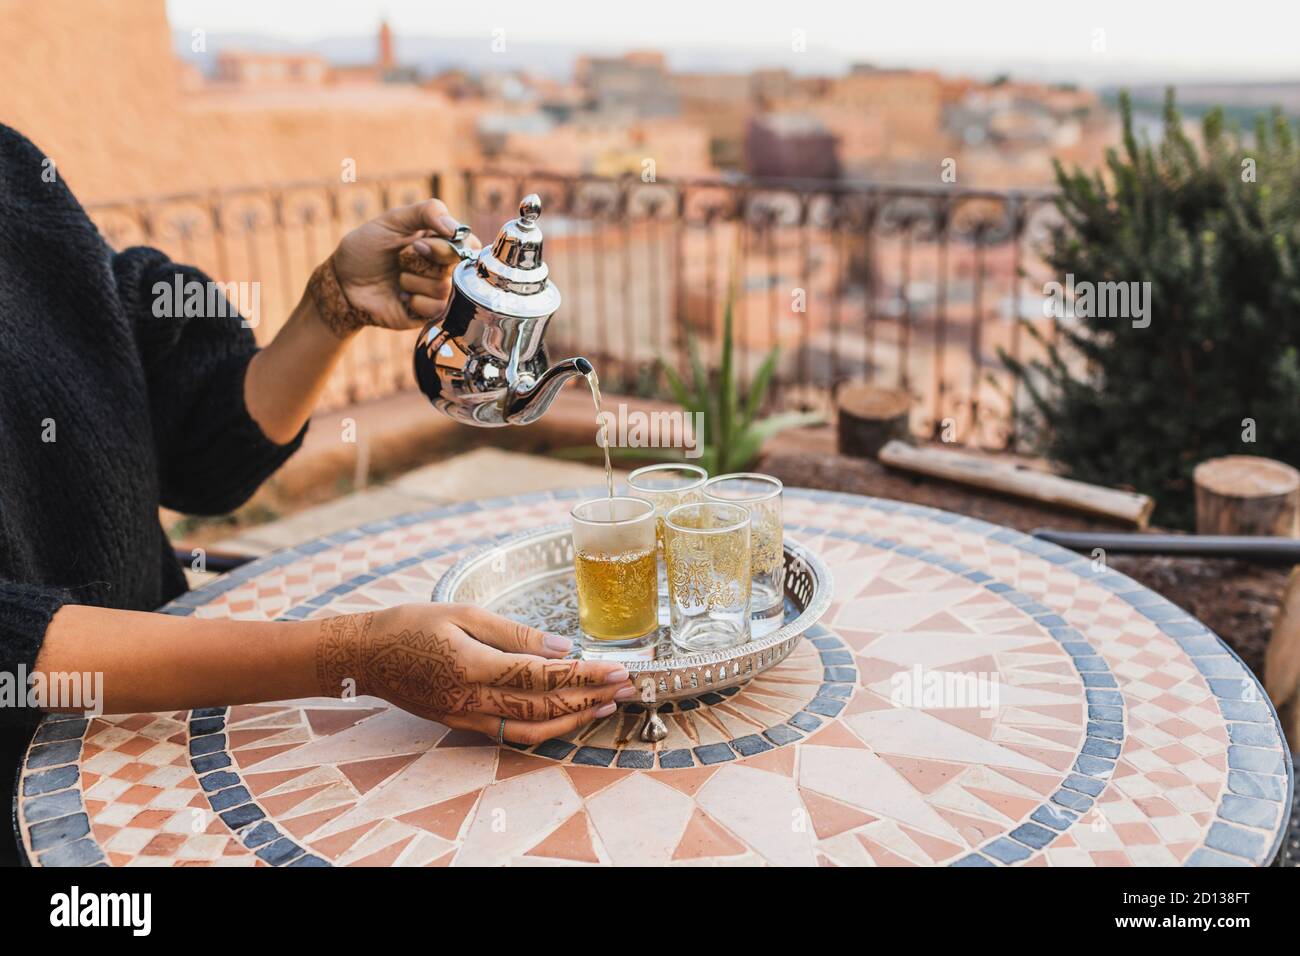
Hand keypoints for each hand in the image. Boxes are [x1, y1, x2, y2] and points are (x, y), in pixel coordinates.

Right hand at [314, 603, 635, 744]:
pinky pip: (513, 734)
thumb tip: (563, 646)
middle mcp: (472, 700)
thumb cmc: (410, 625)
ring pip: (532, 730)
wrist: (365, 656)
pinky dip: (546, 729)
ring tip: (606, 706)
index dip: (583, 674)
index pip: (541, 676)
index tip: (615, 668)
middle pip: (543, 708)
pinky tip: (568, 716)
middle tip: (626, 687)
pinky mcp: (463, 725)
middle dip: (590, 698)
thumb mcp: (463, 614)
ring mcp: (467, 718)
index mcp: (473, 667)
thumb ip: (515, 633)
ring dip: (574, 720)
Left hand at [327, 199, 481, 331]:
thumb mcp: (392, 220)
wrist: (342, 283)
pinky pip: (436, 307)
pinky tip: (400, 297)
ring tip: (397, 279)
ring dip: (413, 281)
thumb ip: (427, 212)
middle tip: (402, 258)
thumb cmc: (365, 249)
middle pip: (458, 266)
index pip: (468, 243)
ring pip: (444, 287)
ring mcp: (436, 291)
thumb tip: (457, 229)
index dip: (449, 246)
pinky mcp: (428, 313)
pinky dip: (414, 301)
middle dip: (424, 261)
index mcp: (438, 241)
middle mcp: (442, 267)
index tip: (419, 244)